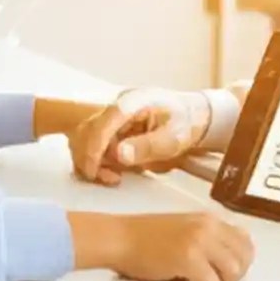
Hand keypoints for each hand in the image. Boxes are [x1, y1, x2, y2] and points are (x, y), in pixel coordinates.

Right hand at [68, 88, 210, 185]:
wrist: (192, 116)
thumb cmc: (185, 124)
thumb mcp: (172, 138)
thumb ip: (147, 147)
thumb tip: (120, 155)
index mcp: (134, 101)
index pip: (104, 122)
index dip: (94, 147)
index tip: (93, 170)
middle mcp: (119, 104)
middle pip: (89, 130)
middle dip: (92, 157)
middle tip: (110, 179)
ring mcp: (114, 114)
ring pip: (87, 137)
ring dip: (94, 160)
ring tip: (113, 177)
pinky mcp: (112, 125)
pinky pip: (94, 141)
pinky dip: (98, 158)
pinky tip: (112, 170)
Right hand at [70, 211, 254, 280]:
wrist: (119, 237)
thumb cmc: (145, 237)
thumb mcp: (185, 227)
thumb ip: (208, 236)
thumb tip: (230, 258)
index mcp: (209, 219)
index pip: (246, 241)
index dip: (241, 260)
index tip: (227, 270)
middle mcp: (208, 227)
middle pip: (244, 258)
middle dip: (234, 274)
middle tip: (215, 280)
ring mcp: (199, 242)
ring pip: (233, 271)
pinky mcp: (188, 259)